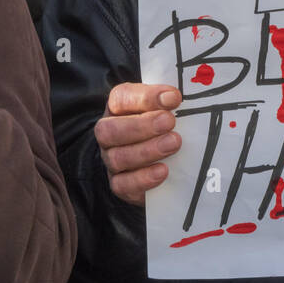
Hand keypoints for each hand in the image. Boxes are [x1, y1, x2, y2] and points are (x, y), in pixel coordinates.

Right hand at [95, 82, 182, 205]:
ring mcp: (111, 160)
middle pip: (110, 129)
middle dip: (141, 125)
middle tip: (170, 122)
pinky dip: (143, 178)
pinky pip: (123, 185)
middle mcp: (108, 133)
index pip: (122, 97)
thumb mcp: (164, 108)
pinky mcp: (119, 184)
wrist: (157, 161)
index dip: (146, 97)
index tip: (173, 98)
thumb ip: (168, 101)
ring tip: (173, 143)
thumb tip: (175, 98)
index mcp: (117, 108)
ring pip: (117, 158)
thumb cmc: (162, 126)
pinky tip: (163, 171)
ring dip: (147, 151)